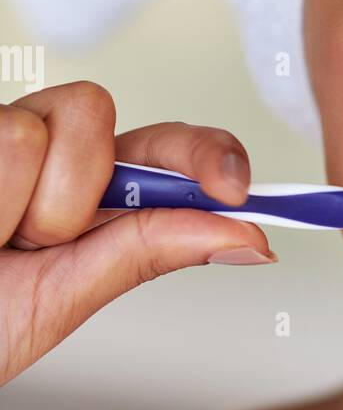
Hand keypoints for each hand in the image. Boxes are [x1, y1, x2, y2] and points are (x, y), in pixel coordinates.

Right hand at [0, 81, 275, 385]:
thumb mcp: (64, 297)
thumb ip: (146, 252)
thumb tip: (251, 237)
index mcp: (89, 186)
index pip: (163, 145)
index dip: (203, 151)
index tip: (233, 188)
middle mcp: (39, 146)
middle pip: (91, 112)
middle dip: (65, 195)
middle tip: (20, 244)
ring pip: (25, 129)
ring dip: (5, 206)